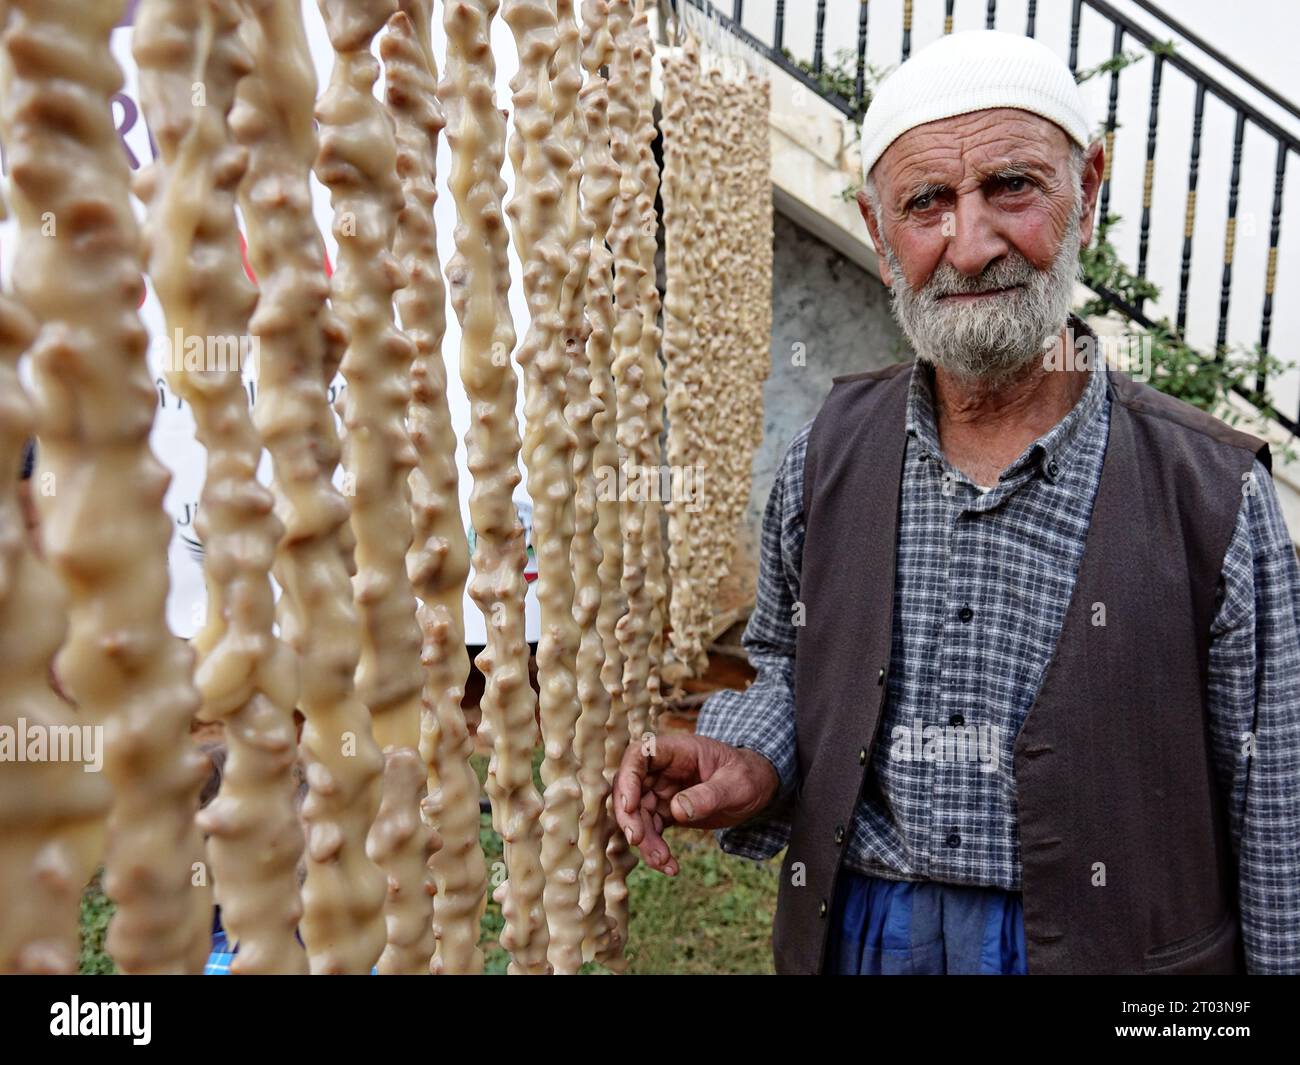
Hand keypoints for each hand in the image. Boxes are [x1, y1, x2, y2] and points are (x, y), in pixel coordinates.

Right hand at [613, 732, 779, 876]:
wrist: (757, 789)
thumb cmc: (748, 776)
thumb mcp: (737, 784)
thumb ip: (709, 795)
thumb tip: (677, 810)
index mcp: (678, 751)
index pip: (640, 754)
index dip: (628, 777)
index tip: (630, 805)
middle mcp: (664, 769)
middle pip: (631, 787)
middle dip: (630, 816)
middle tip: (638, 841)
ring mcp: (663, 790)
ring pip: (638, 814)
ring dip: (645, 840)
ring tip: (663, 862)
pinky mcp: (667, 811)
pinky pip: (652, 830)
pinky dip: (656, 849)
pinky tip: (670, 866)